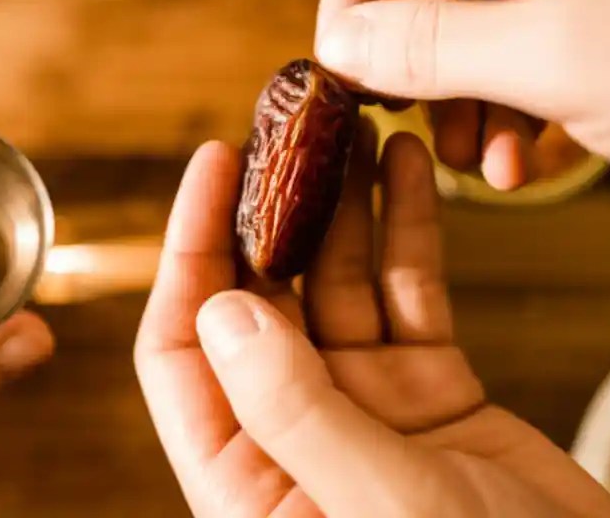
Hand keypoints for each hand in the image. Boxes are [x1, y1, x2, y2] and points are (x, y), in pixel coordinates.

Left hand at [134, 129, 609, 516]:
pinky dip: (406, 232)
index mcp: (245, 477)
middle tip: (289, 129)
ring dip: (342, 207)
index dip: (186, 252)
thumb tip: (220, 308)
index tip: (213, 166)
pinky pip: (404, 296)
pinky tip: (408, 169)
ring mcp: (360, 408)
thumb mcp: (373, 506)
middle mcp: (291, 433)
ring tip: (353, 128)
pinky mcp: (429, 390)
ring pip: (335, 285)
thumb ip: (291, 411)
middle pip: (256, 302)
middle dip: (269, 210)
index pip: (180, 350)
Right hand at [313, 0, 609, 195]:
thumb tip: (338, 42)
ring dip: (472, 87)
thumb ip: (430, 45)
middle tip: (404, 128)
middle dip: (424, 54)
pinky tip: (525, 160)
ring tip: (478, 166)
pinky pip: (555, 23)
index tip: (340, 76)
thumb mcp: (565, 61)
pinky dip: (528, 91)